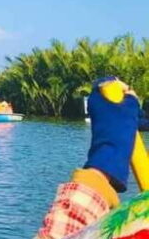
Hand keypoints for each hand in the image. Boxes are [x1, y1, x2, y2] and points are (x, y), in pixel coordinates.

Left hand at [85, 77, 140, 191]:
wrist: (111, 154)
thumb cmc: (118, 130)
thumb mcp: (128, 110)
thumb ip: (130, 99)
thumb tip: (130, 95)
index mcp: (95, 99)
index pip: (104, 83)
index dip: (117, 85)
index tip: (127, 90)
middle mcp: (96, 107)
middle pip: (114, 98)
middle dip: (129, 102)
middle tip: (138, 109)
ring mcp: (101, 119)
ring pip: (119, 110)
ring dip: (133, 113)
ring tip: (144, 121)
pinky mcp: (107, 130)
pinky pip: (120, 121)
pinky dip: (130, 122)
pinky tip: (143, 126)